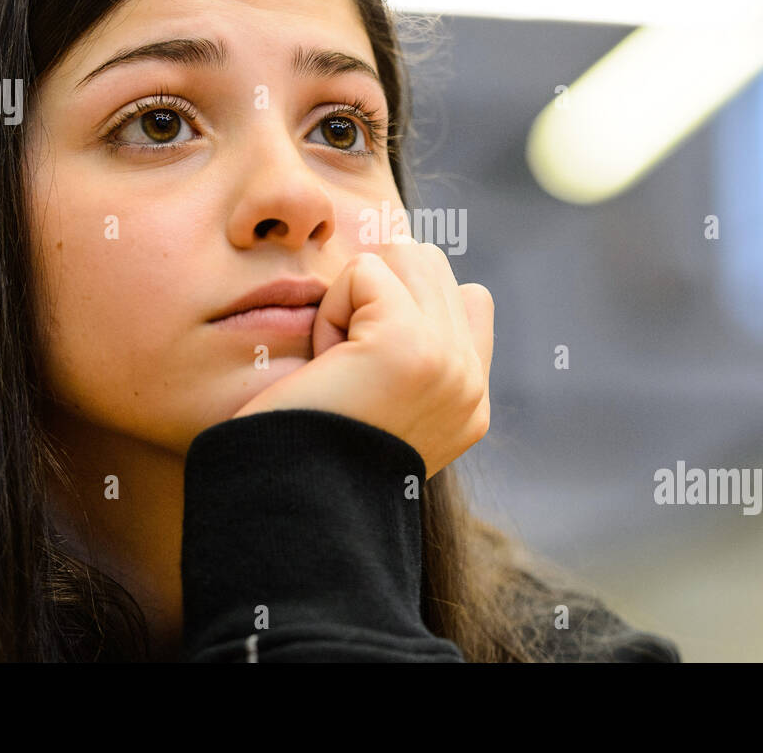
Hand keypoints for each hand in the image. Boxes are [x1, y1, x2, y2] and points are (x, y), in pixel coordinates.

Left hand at [231, 236, 493, 478]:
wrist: (291, 505)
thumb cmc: (306, 453)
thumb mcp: (380, 406)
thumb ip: (414, 352)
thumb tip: (413, 273)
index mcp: (470, 405)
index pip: (471, 300)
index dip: (407, 302)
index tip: (363, 360)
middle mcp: (470, 384)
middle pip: (431, 265)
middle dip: (377, 294)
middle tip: (344, 362)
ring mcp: (449, 363)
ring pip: (406, 256)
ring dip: (357, 297)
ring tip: (338, 360)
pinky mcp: (410, 344)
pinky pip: (366, 272)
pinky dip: (333, 310)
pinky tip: (326, 364)